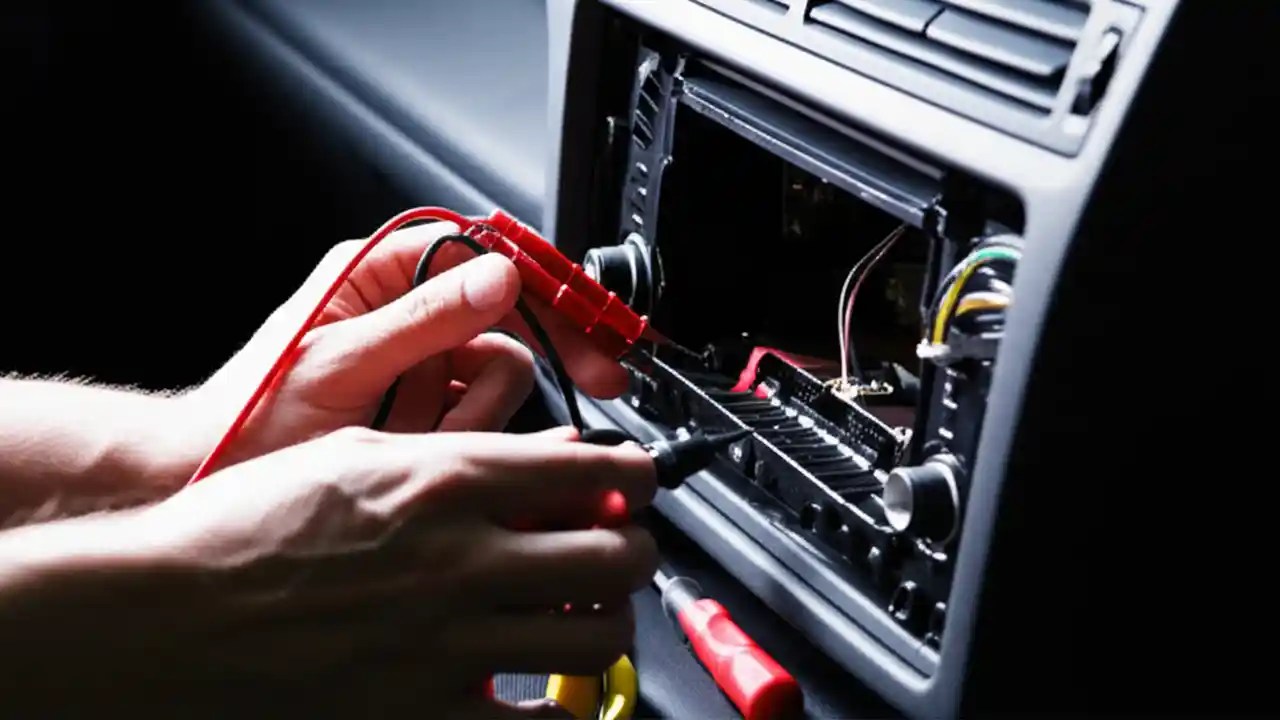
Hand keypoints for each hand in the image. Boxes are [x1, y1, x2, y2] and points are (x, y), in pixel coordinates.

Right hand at [11, 428, 655, 715]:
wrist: (164, 620)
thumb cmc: (242, 530)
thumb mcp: (355, 456)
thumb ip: (458, 458)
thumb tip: (544, 460)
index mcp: (446, 480)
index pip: (597, 470)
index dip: (637, 477)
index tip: (634, 486)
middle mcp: (461, 559)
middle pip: (616, 557)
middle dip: (632, 552)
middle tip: (617, 551)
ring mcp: (447, 643)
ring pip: (594, 638)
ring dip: (605, 623)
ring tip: (582, 615)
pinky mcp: (423, 714)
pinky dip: (559, 712)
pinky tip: (542, 695)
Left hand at [183, 220, 630, 471]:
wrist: (218, 483)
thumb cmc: (253, 420)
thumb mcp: (340, 365)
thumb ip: (422, 322)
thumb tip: (497, 279)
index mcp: (377, 272)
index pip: (483, 254)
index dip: (542, 282)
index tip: (586, 318)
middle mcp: (406, 306)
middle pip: (510, 309)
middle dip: (550, 345)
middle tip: (599, 376)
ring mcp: (423, 358)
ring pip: (503, 367)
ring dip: (481, 407)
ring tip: (426, 434)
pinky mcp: (429, 403)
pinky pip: (484, 409)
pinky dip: (470, 433)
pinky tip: (430, 446)